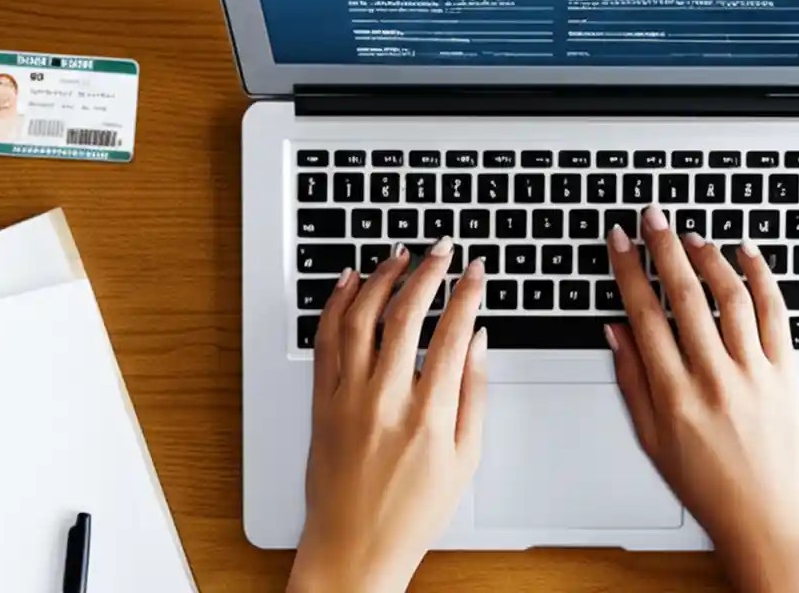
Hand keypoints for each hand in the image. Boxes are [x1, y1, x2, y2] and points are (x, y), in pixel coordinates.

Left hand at [288, 238, 487, 592]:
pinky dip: (335, 304)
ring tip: (400, 256)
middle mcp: (384, 399)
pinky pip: (325, 341)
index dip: (466, 293)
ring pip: (360, 317)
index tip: (475, 270)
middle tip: (442, 249)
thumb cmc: (413, 513)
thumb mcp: (465, 459)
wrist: (354, 548)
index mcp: (428, 415)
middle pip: (405, 314)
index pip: (451, 333)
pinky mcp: (320, 403)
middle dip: (428, 272)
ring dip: (381, 278)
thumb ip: (474, 395)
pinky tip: (349, 282)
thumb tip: (478, 342)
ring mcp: (346, 398)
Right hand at [605, 206, 798, 592]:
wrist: (768, 518)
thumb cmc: (710, 485)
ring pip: (730, 298)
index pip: (644, 315)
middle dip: (665, 248)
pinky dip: (762, 277)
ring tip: (693, 236)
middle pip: (685, 296)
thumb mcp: (653, 439)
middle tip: (653, 217)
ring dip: (709, 258)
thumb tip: (616, 331)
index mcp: (675, 395)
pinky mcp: (788, 374)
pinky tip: (747, 255)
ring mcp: (755, 373)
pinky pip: (776, 314)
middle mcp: (714, 379)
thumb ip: (633, 381)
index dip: (629, 271)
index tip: (620, 241)